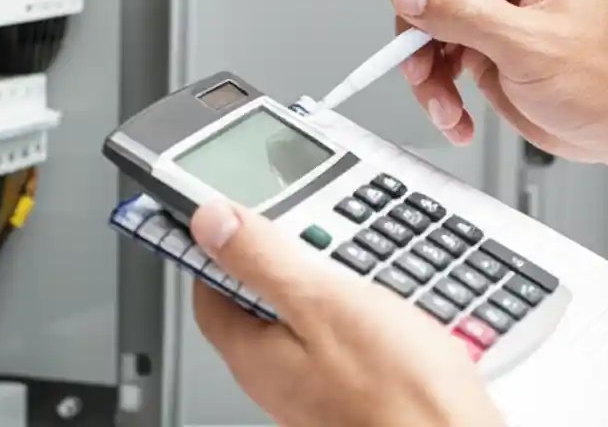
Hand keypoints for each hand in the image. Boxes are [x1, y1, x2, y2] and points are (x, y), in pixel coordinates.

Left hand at [190, 201, 502, 426]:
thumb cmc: (397, 395)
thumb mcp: (320, 302)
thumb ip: (261, 260)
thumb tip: (209, 222)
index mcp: (252, 353)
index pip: (210, 288)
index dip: (219, 246)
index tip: (235, 213)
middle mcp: (278, 376)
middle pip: (264, 299)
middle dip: (293, 259)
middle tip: (323, 236)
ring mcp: (318, 386)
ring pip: (314, 317)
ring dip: (338, 284)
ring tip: (370, 267)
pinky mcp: (358, 392)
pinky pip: (350, 340)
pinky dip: (367, 313)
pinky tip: (398, 306)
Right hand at [391, 0, 607, 177]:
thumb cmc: (604, 84)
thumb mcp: (529, 45)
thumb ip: (465, 13)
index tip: (445, 0)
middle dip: (425, 22)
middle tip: (427, 56)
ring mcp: (491, 8)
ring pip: (424, 13)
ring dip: (423, 63)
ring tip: (442, 98)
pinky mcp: (476, 42)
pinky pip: (430, 51)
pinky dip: (433, 85)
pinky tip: (453, 110)